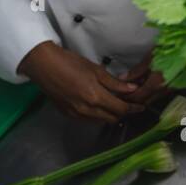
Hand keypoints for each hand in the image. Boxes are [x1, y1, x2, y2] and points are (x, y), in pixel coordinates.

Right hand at [18, 41, 145, 123]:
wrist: (44, 66)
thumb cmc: (71, 63)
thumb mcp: (96, 70)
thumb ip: (115, 83)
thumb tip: (132, 90)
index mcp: (95, 98)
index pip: (120, 109)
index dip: (133, 109)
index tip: (141, 107)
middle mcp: (86, 110)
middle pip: (112, 118)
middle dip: (123, 113)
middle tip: (129, 104)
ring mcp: (76, 115)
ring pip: (100, 121)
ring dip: (110, 115)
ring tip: (115, 104)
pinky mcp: (67, 115)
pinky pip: (88, 120)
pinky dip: (97, 115)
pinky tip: (99, 105)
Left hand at [121, 52, 171, 105]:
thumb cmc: (172, 46)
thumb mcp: (150, 57)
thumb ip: (137, 71)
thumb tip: (124, 79)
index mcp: (157, 83)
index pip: (137, 97)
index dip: (126, 97)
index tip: (117, 93)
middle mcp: (165, 89)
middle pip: (145, 100)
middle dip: (133, 97)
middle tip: (123, 90)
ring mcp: (171, 88)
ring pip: (153, 97)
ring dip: (142, 93)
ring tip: (134, 83)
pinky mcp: (175, 84)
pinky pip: (160, 92)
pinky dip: (151, 89)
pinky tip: (146, 80)